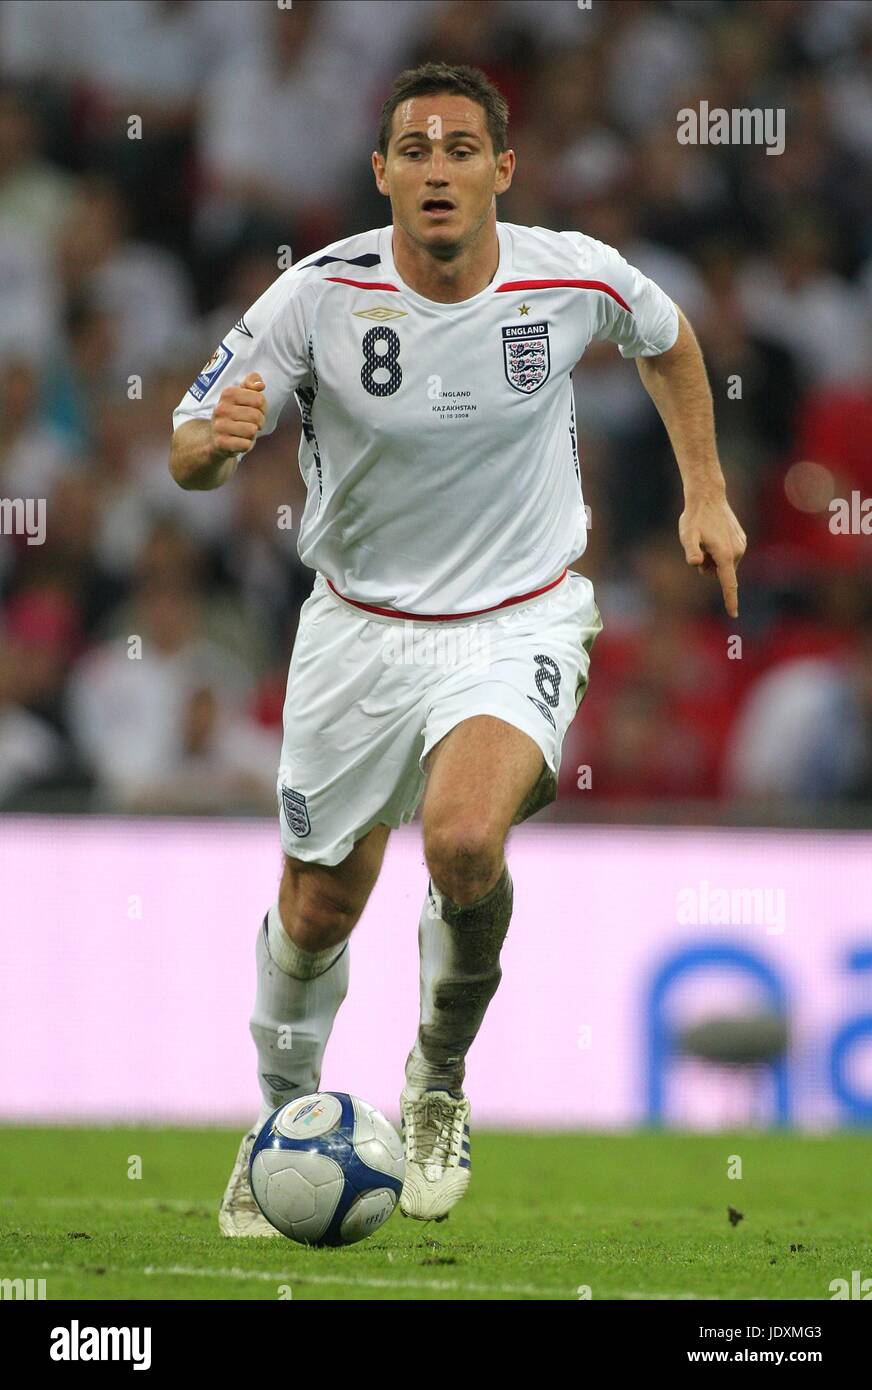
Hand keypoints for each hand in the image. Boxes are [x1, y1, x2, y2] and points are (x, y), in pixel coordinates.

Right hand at [210, 372, 266, 458]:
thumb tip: (260, 385)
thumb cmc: (234, 414)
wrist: (215, 437)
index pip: (259, 399)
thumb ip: (252, 382)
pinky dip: (246, 445)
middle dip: (259, 422)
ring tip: (244, 432)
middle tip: (251, 423)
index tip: (254, 409)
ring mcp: (219, 426)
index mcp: (228, 393)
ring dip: (252, 434)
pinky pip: (246, 445)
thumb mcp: (241, 395)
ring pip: (252, 430)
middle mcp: (221, 408)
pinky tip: (239, 441)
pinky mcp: (221, 443)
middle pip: (257, 416)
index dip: (262, 407)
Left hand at [679, 493, 746, 617]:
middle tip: (699, 550)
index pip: (729, 584)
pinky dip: (719, 552)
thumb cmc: (695, 518)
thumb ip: (691, 550)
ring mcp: (741, 545)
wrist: (708, 497)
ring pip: (724, 565)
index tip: (733, 614)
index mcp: (726, 555)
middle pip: (720, 574)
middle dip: (709, 569)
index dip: (730, 600)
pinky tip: (713, 535)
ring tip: (706, 540)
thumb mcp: (687, 535)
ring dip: (713, 559)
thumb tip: (696, 563)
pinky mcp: (742, 539)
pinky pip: (729, 555)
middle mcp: (737, 552)